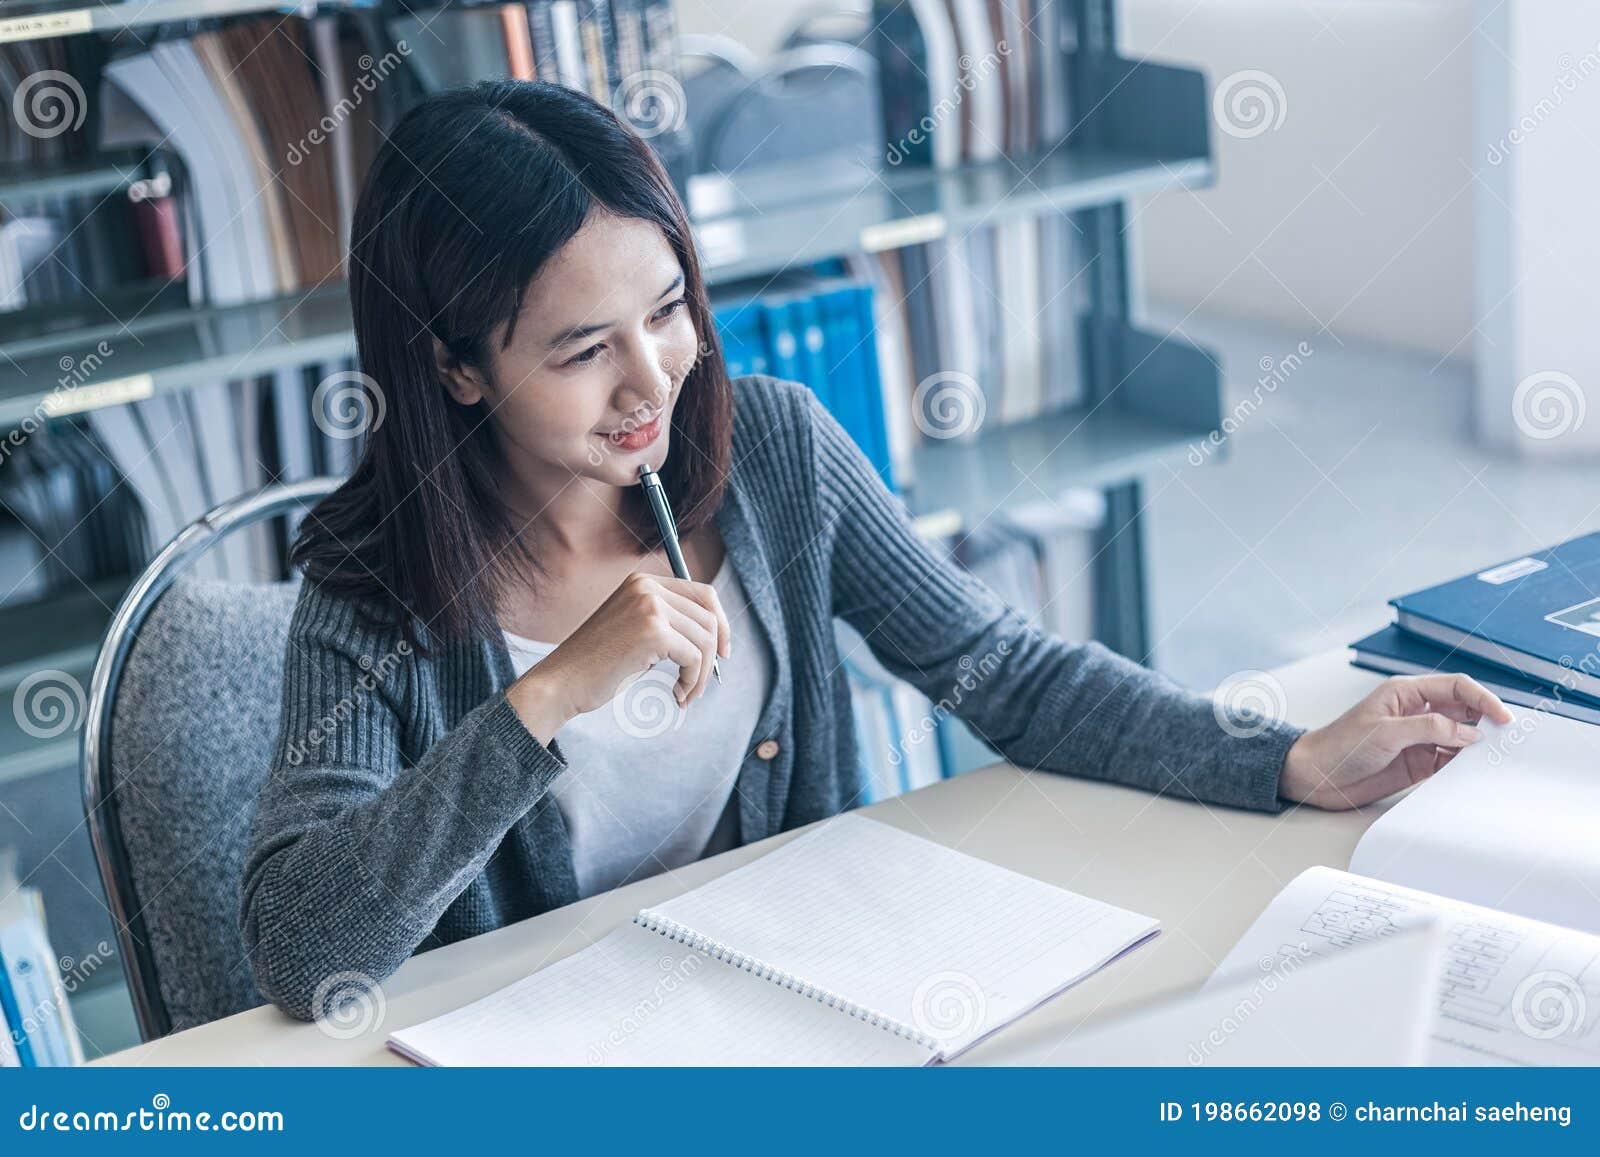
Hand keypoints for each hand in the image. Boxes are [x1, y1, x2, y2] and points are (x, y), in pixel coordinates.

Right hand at [506, 571, 730, 742]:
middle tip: (699, 684)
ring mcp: (650, 606)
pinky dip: (693, 681)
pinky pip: (695, 658)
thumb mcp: (634, 630)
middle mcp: (647, 587)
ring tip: (685, 694)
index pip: (702, 593)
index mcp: (643, 582)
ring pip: (705, 640)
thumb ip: (667, 622)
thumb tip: (715, 634)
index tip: (723, 653)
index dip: (721, 624)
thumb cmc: (597, 665)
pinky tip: (678, 696)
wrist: (561, 682)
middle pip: (708, 617)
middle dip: (712, 655)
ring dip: (701, 674)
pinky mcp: (653, 631)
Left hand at [1279, 673, 1512, 809]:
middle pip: (1465, 710)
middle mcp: (1417, 713)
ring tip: (1497, 759)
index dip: (1484, 699)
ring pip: (1461, 737)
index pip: (1457, 687)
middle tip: (1509, 739)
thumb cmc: (1339, 744)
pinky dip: (1465, 766)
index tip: (1503, 718)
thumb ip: (1428, 729)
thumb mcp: (1384, 732)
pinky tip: (1475, 773)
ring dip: (1478, 746)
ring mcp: (1420, 738)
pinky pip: (1450, 761)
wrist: (1315, 775)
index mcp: (1407, 693)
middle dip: (1488, 721)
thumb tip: (1469, 733)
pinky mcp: (1418, 763)